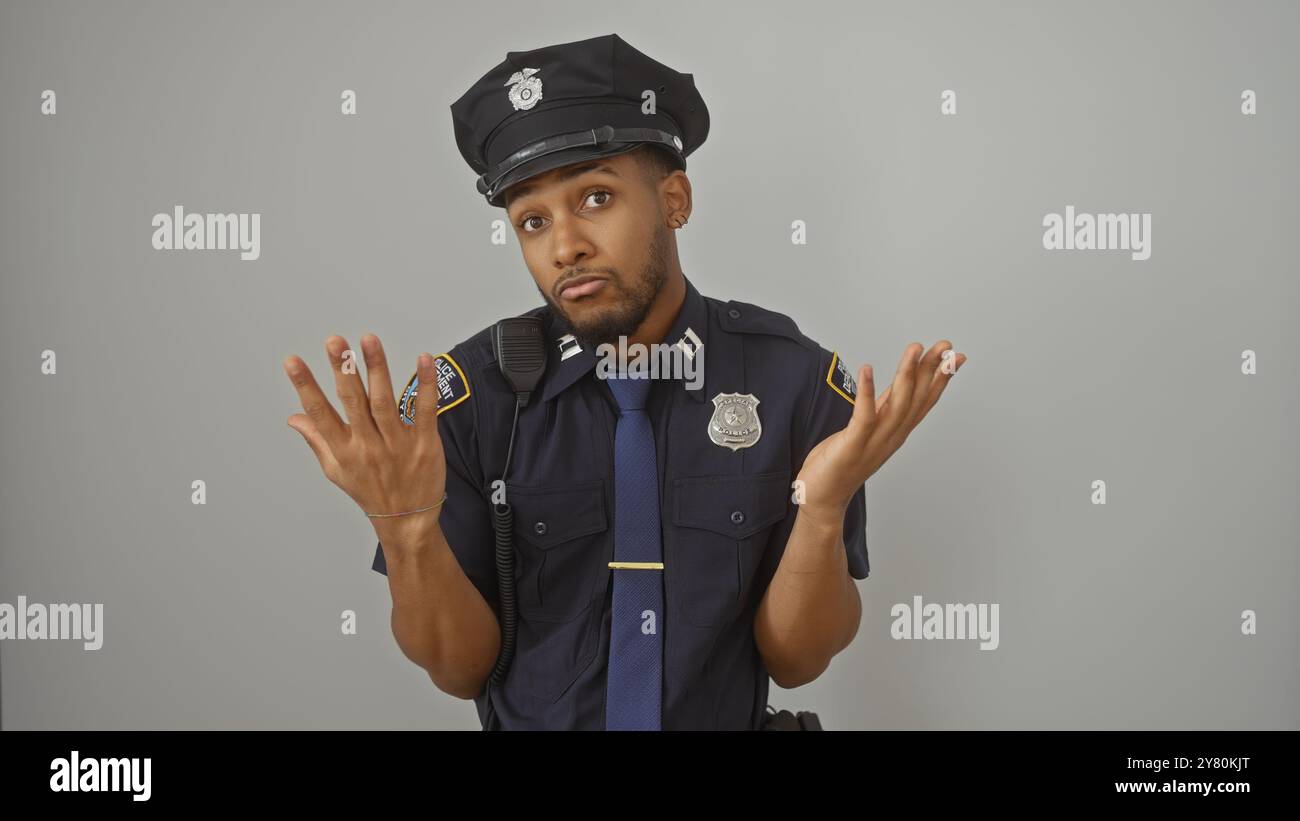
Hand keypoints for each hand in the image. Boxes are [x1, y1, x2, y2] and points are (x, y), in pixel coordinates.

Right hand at [283, 334, 446, 539]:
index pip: (319, 413)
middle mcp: (367, 446)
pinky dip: (425, 384)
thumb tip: (293, 417)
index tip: (292, 361)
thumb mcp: (337, 471)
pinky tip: (423, 360)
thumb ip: (316, 440)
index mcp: (343, 450)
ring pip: (385, 401)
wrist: (408, 522)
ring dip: (377, 368)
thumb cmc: (371, 493)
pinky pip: (425, 410)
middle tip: (334, 342)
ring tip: (368, 340)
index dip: (305, 386)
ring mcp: (397, 444)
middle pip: (352, 402)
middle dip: (342, 370)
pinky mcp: (424, 444)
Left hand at [796, 341, 966, 523]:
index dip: (940, 378)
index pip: (923, 401)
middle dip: (932, 370)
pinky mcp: (853, 445)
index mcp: (896, 432)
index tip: (954, 356)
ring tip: (915, 348)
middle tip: (945, 346)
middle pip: (917, 399)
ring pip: (898, 404)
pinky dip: (868, 392)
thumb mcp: (868, 429)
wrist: (823, 499)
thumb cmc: (840, 464)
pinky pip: (864, 415)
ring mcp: (874, 441)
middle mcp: (891, 436)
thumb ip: (884, 407)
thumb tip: (899, 384)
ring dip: (907, 374)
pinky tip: (868, 369)